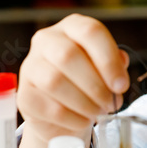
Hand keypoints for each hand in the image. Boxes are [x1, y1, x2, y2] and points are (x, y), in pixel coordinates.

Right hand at [16, 13, 130, 140]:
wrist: (62, 112)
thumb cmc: (88, 82)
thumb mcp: (105, 68)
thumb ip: (115, 64)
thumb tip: (120, 67)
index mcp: (72, 27)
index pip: (90, 31)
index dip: (109, 59)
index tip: (122, 85)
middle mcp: (46, 40)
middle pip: (68, 55)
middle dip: (96, 85)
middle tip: (111, 103)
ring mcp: (30, 67)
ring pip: (55, 82)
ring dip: (84, 102)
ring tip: (99, 112)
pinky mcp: (24, 96)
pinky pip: (49, 108)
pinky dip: (73, 118)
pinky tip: (84, 120)